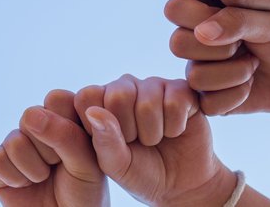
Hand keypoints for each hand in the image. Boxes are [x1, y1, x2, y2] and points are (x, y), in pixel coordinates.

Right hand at [0, 90, 108, 206]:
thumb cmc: (84, 194)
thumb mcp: (87, 163)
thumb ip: (67, 135)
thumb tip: (32, 114)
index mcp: (65, 118)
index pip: (56, 99)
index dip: (65, 124)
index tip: (79, 149)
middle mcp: (38, 127)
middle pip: (30, 117)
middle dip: (49, 149)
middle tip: (60, 167)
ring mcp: (17, 144)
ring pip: (14, 141)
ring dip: (34, 168)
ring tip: (44, 179)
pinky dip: (16, 179)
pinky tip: (26, 185)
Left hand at [74, 75, 236, 206]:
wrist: (180, 185)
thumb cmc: (141, 173)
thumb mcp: (116, 165)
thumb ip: (104, 140)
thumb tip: (93, 111)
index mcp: (101, 100)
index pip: (88, 95)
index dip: (102, 125)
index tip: (113, 143)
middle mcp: (125, 87)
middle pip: (118, 95)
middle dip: (130, 130)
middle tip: (137, 142)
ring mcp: (153, 85)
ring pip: (148, 102)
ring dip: (154, 132)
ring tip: (156, 139)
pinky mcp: (181, 89)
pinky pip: (175, 102)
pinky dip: (175, 126)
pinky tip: (174, 131)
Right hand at [165, 0, 269, 115]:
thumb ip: (237, 19)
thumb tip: (201, 31)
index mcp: (205, 9)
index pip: (176, 9)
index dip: (201, 17)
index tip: (237, 20)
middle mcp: (197, 38)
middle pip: (177, 44)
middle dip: (220, 49)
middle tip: (246, 46)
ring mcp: (201, 68)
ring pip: (194, 76)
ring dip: (233, 74)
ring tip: (253, 66)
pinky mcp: (209, 97)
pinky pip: (207, 103)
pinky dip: (235, 97)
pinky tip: (250, 88)